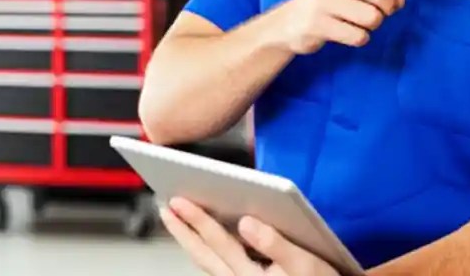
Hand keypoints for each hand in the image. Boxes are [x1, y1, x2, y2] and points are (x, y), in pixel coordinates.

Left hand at [160, 197, 340, 275]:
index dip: (197, 219)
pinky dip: (203, 249)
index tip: (178, 200)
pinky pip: (215, 265)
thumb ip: (275, 243)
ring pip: (206, 261)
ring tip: (176, 219)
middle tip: (164, 207)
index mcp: (251, 274)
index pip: (218, 241)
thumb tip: (247, 221)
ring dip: (189, 239)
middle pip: (202, 254)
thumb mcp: (305, 263)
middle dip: (182, 230)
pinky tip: (202, 239)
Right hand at [277, 0, 427, 54]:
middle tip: (385, 11)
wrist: (288, 22)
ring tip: (360, 22)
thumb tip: (401, 0)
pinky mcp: (319, 24)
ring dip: (373, 25)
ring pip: (372, 17)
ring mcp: (324, 1)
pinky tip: (348, 33)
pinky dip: (360, 38)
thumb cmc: (327, 0)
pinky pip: (358, 36)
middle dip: (390, 6)